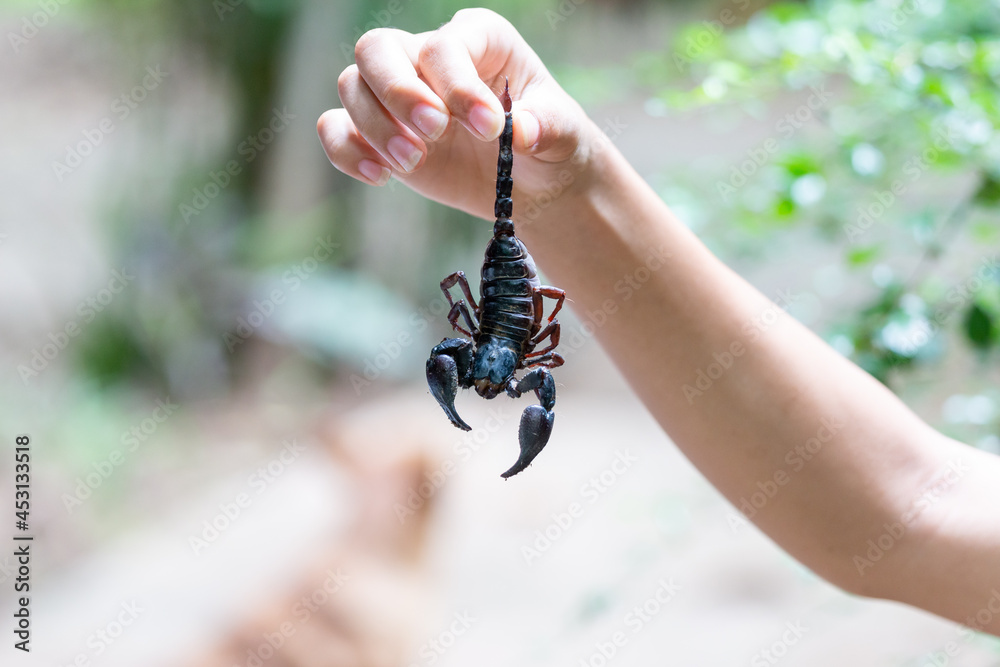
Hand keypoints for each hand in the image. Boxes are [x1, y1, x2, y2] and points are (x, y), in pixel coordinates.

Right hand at [317, 8, 597, 222]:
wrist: (530, 181)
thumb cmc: (548, 140)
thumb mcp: (561, 133)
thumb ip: (546, 127)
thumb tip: (522, 131)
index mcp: (478, 38)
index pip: (447, 45)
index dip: (459, 84)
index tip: (489, 128)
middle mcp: (429, 56)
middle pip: (379, 49)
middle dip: (399, 92)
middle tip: (434, 132)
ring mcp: (398, 93)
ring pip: (352, 85)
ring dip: (375, 126)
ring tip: (412, 163)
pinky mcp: (379, 132)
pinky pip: (336, 128)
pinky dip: (347, 151)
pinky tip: (381, 177)